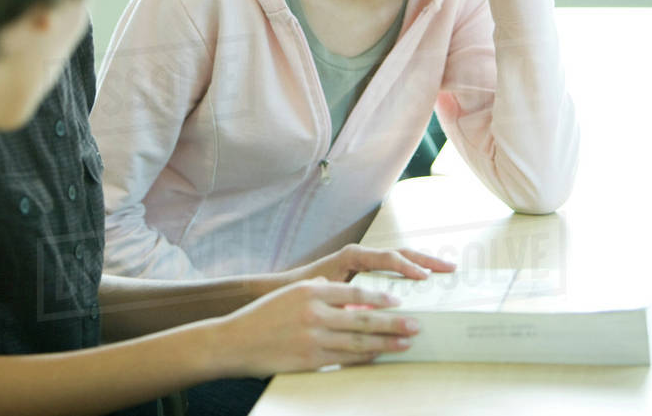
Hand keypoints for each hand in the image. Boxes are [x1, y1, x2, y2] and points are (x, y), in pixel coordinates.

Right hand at [213, 278, 419, 375]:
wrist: (235, 342)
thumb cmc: (261, 317)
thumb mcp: (287, 295)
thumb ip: (315, 291)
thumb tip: (340, 293)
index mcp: (309, 292)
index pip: (354, 293)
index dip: (380, 298)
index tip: (399, 301)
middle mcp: (314, 313)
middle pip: (364, 318)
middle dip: (394, 322)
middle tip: (416, 324)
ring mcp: (313, 338)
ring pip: (359, 340)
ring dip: (387, 342)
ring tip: (406, 342)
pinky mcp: (311, 359)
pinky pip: (346, 358)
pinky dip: (366, 356)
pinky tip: (379, 355)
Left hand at [286, 243, 456, 285]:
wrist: (287, 288)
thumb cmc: (304, 291)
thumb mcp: (326, 293)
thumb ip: (347, 296)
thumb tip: (369, 306)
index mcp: (353, 256)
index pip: (388, 257)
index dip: (408, 267)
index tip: (425, 279)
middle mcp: (361, 255)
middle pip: (400, 253)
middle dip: (426, 260)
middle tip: (450, 268)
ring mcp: (365, 261)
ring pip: (400, 258)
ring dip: (423, 264)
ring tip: (445, 270)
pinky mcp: (366, 270)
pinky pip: (394, 268)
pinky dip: (412, 272)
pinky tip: (426, 282)